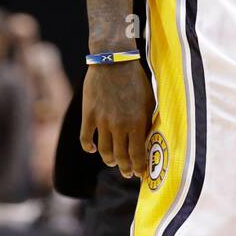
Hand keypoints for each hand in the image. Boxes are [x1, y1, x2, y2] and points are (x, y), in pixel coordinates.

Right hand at [80, 60, 153, 179]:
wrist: (113, 61)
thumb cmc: (136, 79)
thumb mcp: (149, 100)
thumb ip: (147, 120)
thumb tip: (149, 139)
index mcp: (137, 122)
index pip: (138, 155)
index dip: (138, 167)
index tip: (140, 174)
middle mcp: (119, 126)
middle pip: (121, 157)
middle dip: (125, 168)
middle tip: (127, 173)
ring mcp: (102, 122)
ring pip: (104, 151)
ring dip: (109, 160)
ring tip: (113, 162)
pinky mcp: (89, 115)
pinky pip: (85, 139)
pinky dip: (88, 147)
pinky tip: (92, 149)